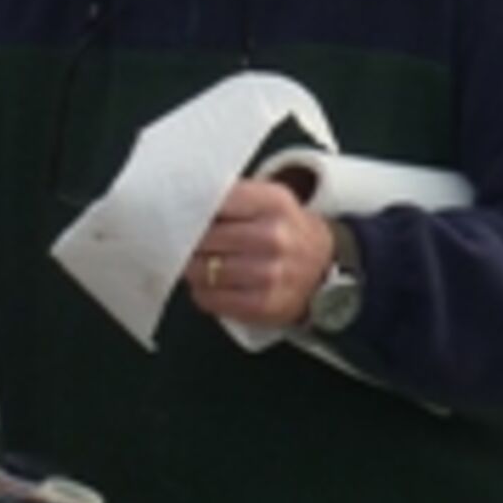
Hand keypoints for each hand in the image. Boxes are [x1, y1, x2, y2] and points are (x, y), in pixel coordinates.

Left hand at [187, 177, 335, 332]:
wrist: (323, 267)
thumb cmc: (283, 229)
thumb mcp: (268, 199)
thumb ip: (230, 197)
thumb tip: (181, 204)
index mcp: (272, 202)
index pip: (214, 201)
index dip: (191, 208)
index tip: (179, 211)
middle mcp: (273, 237)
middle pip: (204, 238)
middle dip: (188, 240)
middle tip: (184, 240)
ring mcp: (269, 274)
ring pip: (203, 270)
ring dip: (192, 268)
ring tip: (198, 262)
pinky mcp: (262, 305)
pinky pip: (210, 299)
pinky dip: (203, 292)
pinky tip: (211, 284)